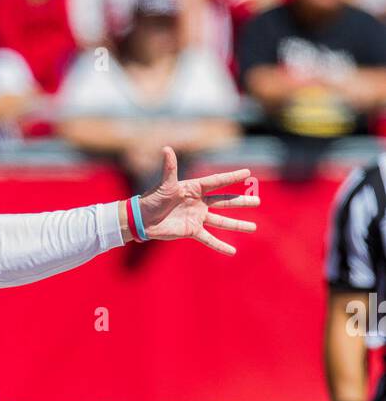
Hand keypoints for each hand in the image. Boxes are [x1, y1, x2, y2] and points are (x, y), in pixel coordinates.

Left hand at [138, 146, 259, 254]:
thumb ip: (169, 168)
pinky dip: (220, 245)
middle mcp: (199, 202)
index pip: (217, 182)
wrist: (142, 219)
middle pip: (225, 201)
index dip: (231, 177)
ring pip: (222, 221)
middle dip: (241, 201)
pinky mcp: (192, 230)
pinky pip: (209, 238)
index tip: (247, 173)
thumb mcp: (164, 184)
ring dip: (237, 225)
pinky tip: (232, 251)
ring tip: (253, 227)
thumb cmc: (152, 199)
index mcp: (194, 188)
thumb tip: (166, 149)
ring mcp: (197, 217)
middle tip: (258, 200)